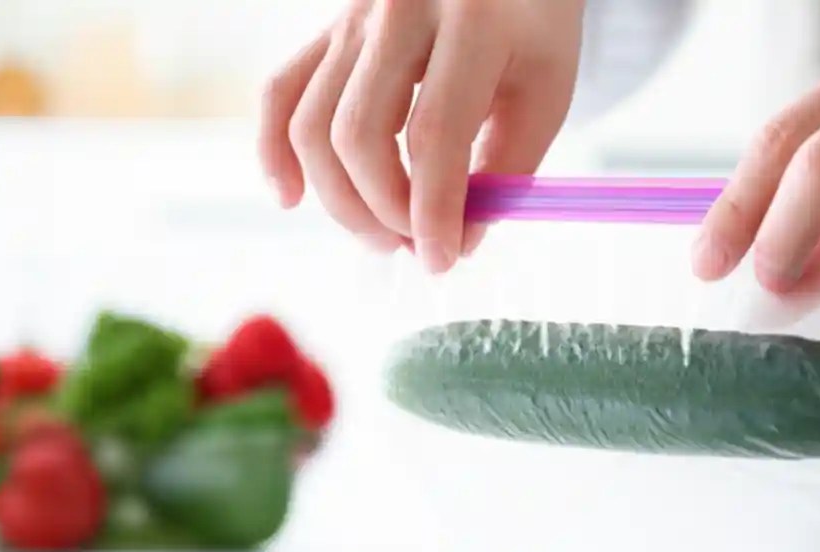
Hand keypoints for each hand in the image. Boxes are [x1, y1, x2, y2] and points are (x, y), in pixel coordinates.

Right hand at [259, 0, 584, 272]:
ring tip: (382, 234)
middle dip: (384, 211)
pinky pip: (280, 92)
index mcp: (473, 18)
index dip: (434, 211)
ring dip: (340, 200)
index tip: (442, 260)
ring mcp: (353, 15)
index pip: (435, 134)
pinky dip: (274, 151)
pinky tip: (292, 197)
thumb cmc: (532, 22)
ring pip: (312, 125)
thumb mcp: (545, 89)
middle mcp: (400, 8)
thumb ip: (508, 168)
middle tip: (416, 245)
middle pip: (359, 134)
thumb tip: (455, 243)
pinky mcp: (328, 27)